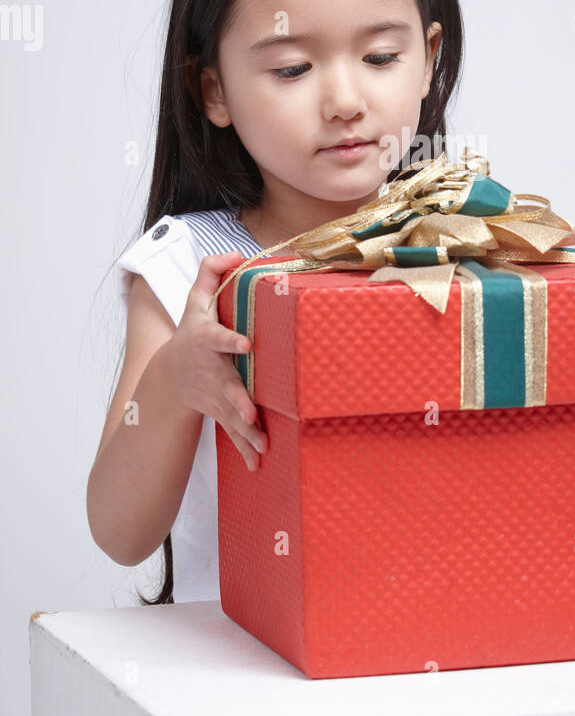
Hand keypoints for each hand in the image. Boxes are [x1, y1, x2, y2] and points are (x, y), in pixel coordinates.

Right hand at [159, 251, 266, 471]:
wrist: (171, 376)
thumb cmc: (191, 333)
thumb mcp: (196, 300)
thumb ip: (210, 272)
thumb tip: (236, 253)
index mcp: (208, 342)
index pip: (219, 338)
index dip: (231, 340)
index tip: (247, 344)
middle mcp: (212, 371)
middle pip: (226, 385)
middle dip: (238, 399)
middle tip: (251, 409)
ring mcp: (216, 395)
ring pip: (231, 415)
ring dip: (245, 431)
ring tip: (262, 445)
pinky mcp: (221, 413)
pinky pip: (235, 432)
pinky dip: (245, 449)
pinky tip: (258, 463)